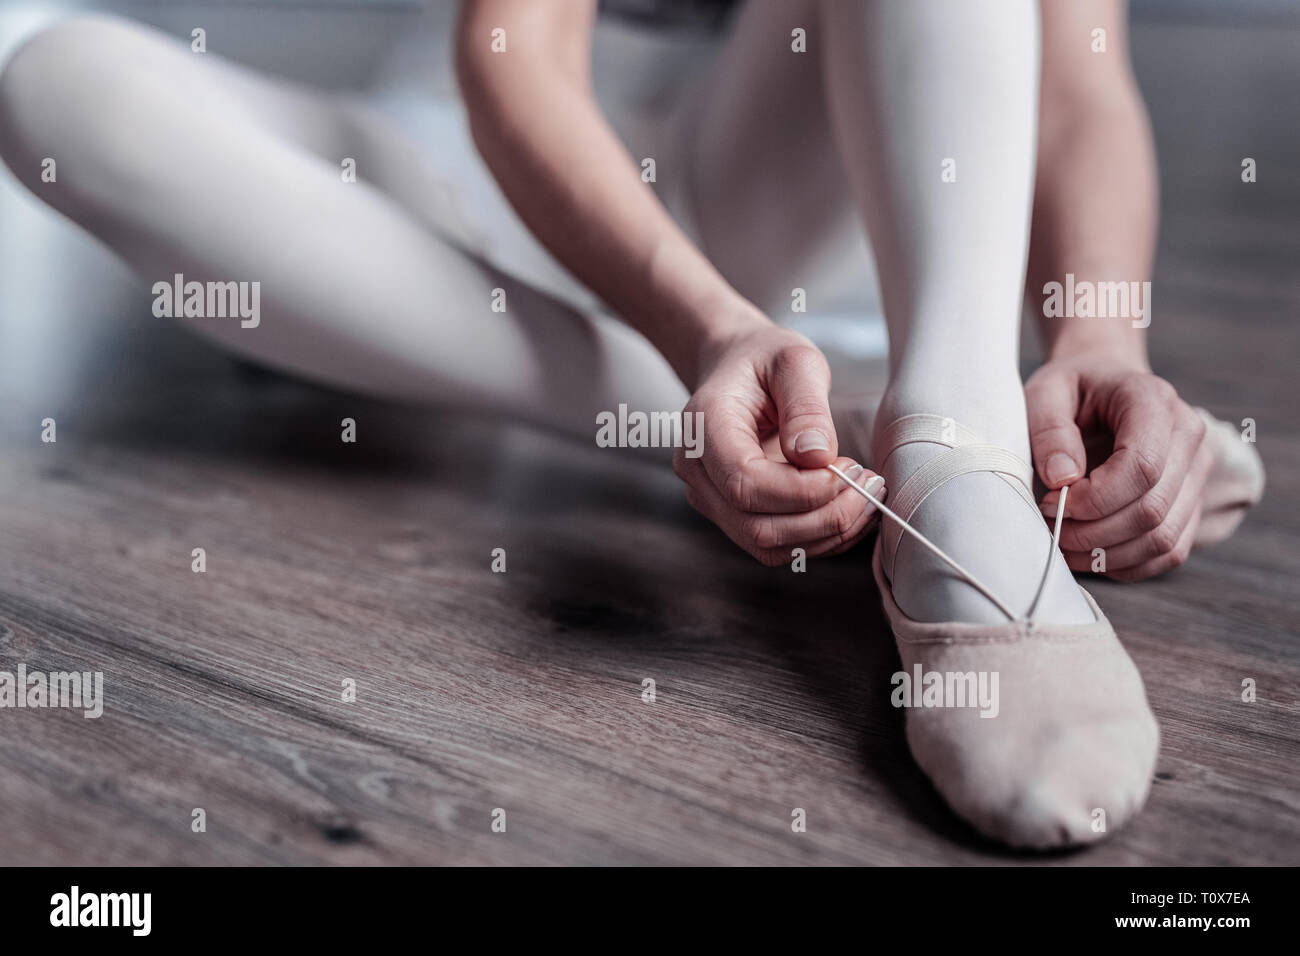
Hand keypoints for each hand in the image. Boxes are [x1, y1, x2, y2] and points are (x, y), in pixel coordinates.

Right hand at [673, 321, 881, 565]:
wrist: (736, 367)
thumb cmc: (764, 359)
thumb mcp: (794, 361)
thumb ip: (806, 408)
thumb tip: (818, 459)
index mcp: (703, 428)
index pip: (745, 483)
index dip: (803, 490)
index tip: (849, 467)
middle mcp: (698, 472)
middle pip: (757, 525)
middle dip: (824, 517)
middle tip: (870, 485)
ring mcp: (712, 499)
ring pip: (767, 545)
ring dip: (827, 533)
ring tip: (868, 497)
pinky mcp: (734, 515)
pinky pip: (776, 545)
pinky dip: (821, 537)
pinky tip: (851, 509)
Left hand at [1025, 352, 1209, 580]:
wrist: (1104, 386)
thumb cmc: (1072, 390)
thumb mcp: (1045, 393)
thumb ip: (1049, 430)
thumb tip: (1064, 479)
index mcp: (1154, 402)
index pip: (1142, 467)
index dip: (1094, 499)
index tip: (1052, 502)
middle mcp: (1188, 437)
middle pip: (1152, 510)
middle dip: (1093, 532)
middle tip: (1051, 526)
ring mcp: (1197, 474)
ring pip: (1164, 539)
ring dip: (1107, 554)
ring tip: (1064, 541)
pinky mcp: (1190, 503)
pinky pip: (1169, 552)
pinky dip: (1126, 565)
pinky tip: (1089, 554)